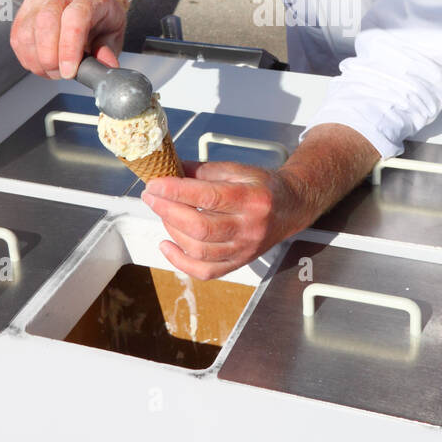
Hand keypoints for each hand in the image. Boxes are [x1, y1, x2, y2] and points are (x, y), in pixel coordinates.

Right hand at [10, 0, 127, 78]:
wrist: (89, 1)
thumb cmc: (101, 18)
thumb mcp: (114, 34)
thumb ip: (107, 51)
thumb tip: (105, 67)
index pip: (75, 18)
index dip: (69, 48)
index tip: (69, 72)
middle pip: (46, 21)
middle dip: (49, 57)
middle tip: (60, 74)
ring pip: (27, 31)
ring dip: (37, 60)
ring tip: (52, 71)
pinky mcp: (25, 9)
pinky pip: (17, 37)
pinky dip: (26, 57)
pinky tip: (40, 64)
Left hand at [141, 124, 381, 278]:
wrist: (290, 208)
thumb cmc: (262, 187)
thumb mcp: (238, 170)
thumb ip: (203, 171)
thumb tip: (169, 170)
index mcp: (252, 198)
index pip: (208, 197)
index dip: (176, 191)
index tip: (155, 184)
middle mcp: (249, 228)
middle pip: (201, 228)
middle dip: (168, 211)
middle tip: (151, 196)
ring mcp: (244, 250)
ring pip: (200, 250)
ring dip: (172, 231)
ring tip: (163, 213)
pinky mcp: (239, 263)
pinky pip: (205, 272)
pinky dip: (180, 261)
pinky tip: (166, 245)